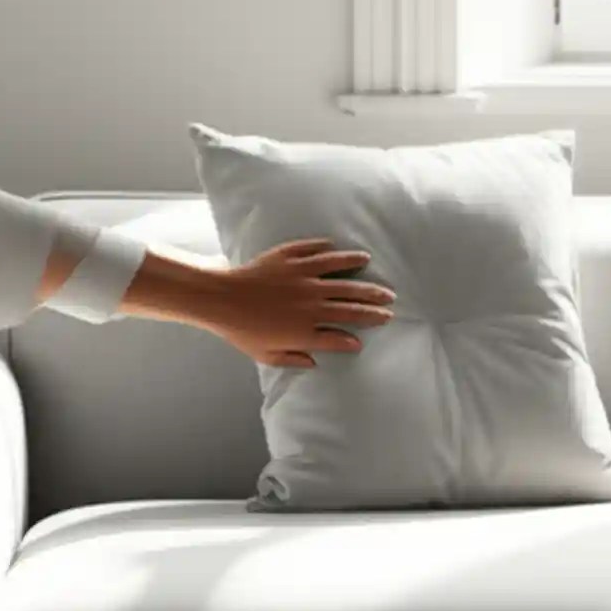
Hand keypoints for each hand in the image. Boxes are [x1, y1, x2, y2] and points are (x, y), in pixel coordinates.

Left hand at [194, 238, 395, 367]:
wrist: (220, 299)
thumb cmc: (241, 331)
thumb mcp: (267, 355)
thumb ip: (294, 359)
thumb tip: (316, 362)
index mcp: (306, 329)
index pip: (342, 333)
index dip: (359, 333)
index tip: (372, 331)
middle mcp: (311, 303)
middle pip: (351, 302)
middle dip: (374, 303)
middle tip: (390, 301)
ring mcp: (302, 277)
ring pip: (340, 272)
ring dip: (359, 270)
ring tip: (372, 266)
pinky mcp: (290, 258)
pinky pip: (315, 250)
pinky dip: (329, 250)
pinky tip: (339, 248)